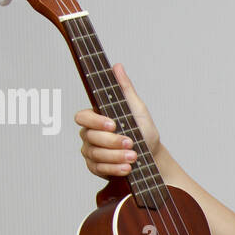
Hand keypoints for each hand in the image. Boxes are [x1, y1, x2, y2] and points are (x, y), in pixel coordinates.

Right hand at [74, 63, 162, 177]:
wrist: (152, 154)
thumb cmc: (142, 129)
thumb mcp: (137, 107)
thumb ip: (125, 88)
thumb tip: (117, 66)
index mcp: (96, 117)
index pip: (83, 117)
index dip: (96, 121)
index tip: (113, 124)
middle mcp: (89, 134)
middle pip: (91, 138)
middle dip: (112, 142)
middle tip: (131, 143)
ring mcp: (91, 151)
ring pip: (95, 154)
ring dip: (116, 156)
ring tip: (134, 156)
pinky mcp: (95, 167)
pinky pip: (99, 169)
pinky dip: (114, 169)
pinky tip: (127, 167)